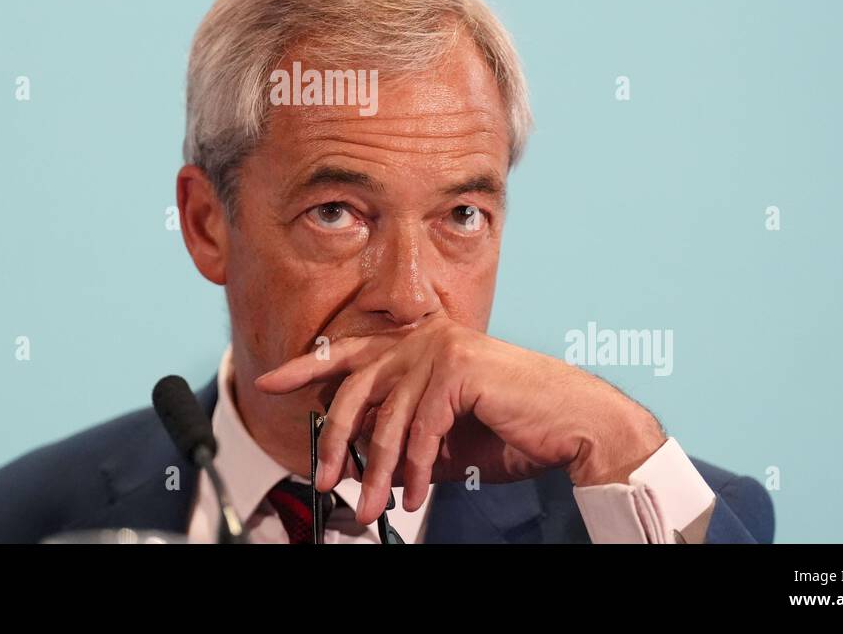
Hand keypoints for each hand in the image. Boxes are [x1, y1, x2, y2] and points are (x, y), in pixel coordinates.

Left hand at [254, 314, 666, 525]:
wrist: (573, 425)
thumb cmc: (515, 427)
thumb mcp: (444, 437)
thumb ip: (403, 437)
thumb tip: (356, 463)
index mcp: (418, 341)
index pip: (350, 351)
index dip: (306, 366)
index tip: (269, 381)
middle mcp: (424, 335)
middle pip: (355, 386)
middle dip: (332, 438)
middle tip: (322, 479)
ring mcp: (440, 346)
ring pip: (386, 418)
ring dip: (377, 472)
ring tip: (373, 507)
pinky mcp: (458, 368)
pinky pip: (419, 430)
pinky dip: (414, 470)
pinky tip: (414, 496)